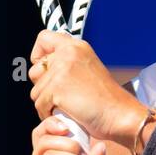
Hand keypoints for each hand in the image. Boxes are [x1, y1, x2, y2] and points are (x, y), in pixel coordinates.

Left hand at [28, 31, 145, 145]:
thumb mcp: (88, 69)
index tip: (47, 68)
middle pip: (35, 70)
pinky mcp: (57, 88)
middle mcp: (68, 53)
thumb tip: (43, 68)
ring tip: (67, 106)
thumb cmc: (107, 100)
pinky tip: (65, 114)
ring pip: (36, 91)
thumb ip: (67, 63)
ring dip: (47, 103)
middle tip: (62, 94)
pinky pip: (39, 104)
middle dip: (43, 86)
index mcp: (77, 47)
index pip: (44, 39)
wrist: (120, 115)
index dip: (40, 55)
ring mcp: (62, 70)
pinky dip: (48, 113)